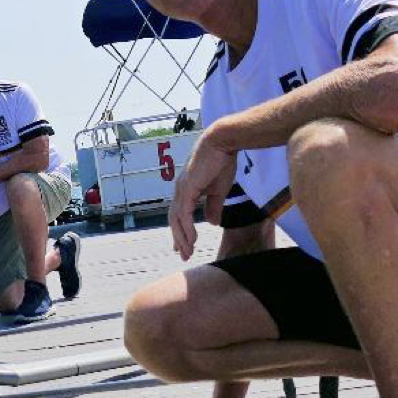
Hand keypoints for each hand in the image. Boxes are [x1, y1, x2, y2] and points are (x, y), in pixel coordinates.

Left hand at [170, 136, 236, 260]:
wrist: (222, 143)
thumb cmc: (222, 162)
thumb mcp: (219, 190)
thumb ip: (214, 207)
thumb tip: (212, 223)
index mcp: (187, 190)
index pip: (179, 214)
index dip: (180, 231)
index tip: (182, 245)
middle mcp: (180, 190)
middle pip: (174, 220)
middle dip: (179, 238)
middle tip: (183, 254)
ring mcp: (182, 189)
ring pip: (177, 219)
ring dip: (182, 237)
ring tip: (187, 252)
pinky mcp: (187, 188)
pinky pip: (184, 213)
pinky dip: (187, 228)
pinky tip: (192, 240)